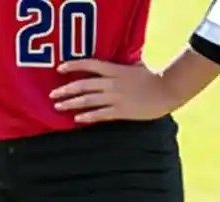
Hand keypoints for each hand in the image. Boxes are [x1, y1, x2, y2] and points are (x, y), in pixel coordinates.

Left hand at [50, 59, 182, 123]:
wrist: (167, 91)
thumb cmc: (152, 78)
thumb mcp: (135, 66)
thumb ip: (121, 66)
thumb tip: (113, 64)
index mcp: (115, 70)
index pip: (90, 64)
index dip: (74, 65)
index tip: (59, 68)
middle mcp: (112, 83)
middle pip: (83, 85)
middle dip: (65, 90)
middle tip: (52, 95)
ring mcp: (116, 97)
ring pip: (88, 100)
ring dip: (71, 104)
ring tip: (58, 107)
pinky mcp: (121, 111)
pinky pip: (100, 114)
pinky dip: (87, 116)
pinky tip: (77, 119)